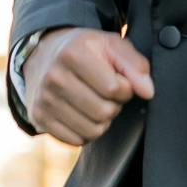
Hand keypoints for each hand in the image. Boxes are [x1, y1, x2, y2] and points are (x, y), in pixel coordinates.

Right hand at [20, 29, 153, 146]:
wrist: (43, 54)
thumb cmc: (84, 51)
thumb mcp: (111, 46)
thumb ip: (135, 65)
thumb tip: (147, 92)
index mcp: (73, 54)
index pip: (114, 88)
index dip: (125, 88)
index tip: (119, 81)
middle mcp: (54, 77)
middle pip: (104, 112)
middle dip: (114, 105)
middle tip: (107, 95)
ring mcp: (44, 100)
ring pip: (92, 130)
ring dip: (102, 121)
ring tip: (96, 104)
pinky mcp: (39, 118)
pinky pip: (76, 140)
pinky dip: (86, 132)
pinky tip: (83, 115)